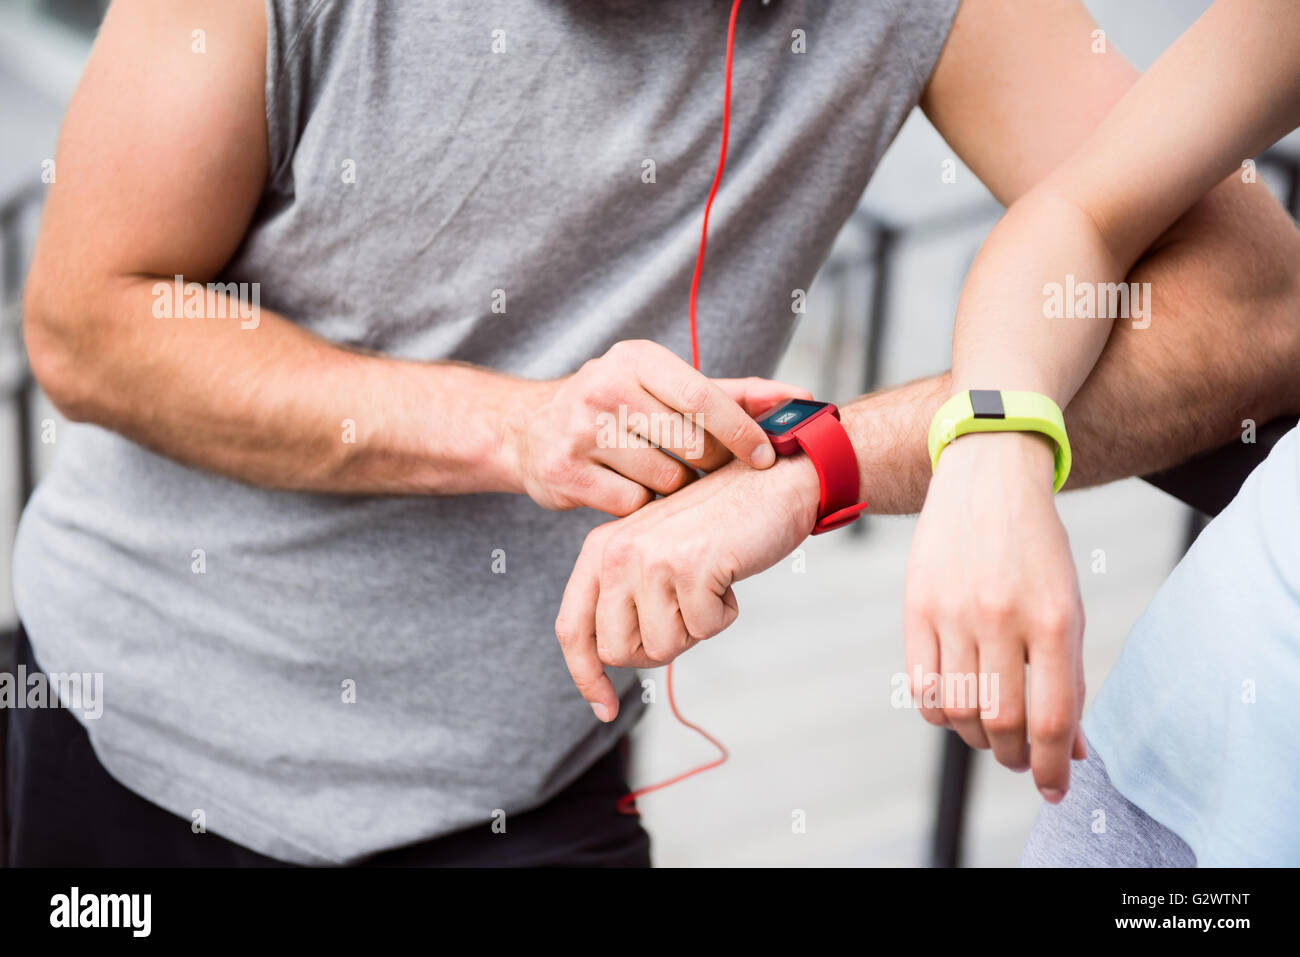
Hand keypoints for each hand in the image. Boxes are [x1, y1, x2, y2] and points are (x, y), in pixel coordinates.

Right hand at [503, 339, 810, 516]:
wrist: (525, 430)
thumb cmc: (613, 407)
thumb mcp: (663, 385)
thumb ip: (731, 393)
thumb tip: (801, 398)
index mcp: (636, 359)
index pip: (704, 396)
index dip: (742, 430)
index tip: (765, 456)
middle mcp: (605, 387)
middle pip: (690, 444)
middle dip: (706, 463)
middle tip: (700, 465)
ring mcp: (581, 430)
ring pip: (665, 479)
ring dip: (673, 487)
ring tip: (655, 472)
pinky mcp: (565, 472)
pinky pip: (632, 504)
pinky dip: (639, 504)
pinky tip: (625, 486)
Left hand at [555, 454, 820, 719]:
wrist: (769, 485)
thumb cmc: (715, 526)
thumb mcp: (653, 553)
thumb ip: (625, 596)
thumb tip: (610, 660)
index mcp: (599, 550)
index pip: (572, 629)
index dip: (585, 677)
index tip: (605, 710)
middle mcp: (616, 553)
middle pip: (617, 651)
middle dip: (656, 647)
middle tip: (685, 614)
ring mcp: (652, 559)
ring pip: (662, 647)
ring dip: (694, 629)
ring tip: (707, 586)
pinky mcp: (690, 567)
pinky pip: (703, 630)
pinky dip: (723, 614)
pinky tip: (727, 576)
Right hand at [903, 431, 1086, 802]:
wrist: (988, 477)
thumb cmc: (1036, 548)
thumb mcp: (1066, 605)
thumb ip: (1069, 678)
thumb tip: (1068, 752)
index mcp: (1053, 618)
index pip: (1050, 717)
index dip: (1050, 766)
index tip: (1052, 790)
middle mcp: (1002, 616)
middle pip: (1002, 721)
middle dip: (1014, 757)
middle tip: (1020, 760)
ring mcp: (954, 611)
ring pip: (958, 710)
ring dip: (976, 738)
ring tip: (989, 733)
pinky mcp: (916, 606)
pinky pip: (920, 686)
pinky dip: (939, 712)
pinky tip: (955, 707)